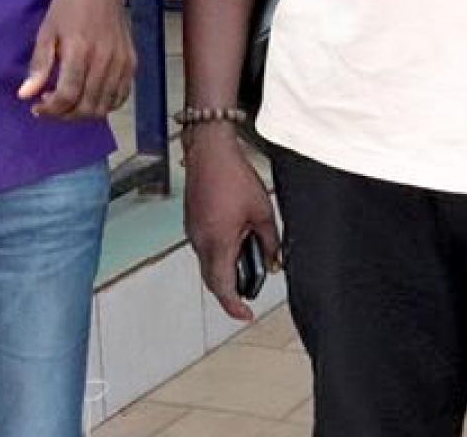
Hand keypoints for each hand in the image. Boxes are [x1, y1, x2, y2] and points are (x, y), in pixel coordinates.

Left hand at [19, 0, 135, 120]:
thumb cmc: (70, 5)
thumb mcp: (47, 30)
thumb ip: (39, 65)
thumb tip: (25, 95)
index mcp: (80, 50)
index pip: (68, 95)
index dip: (51, 109)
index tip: (38, 107)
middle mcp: (104, 60)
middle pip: (87, 106)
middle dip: (65, 115)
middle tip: (51, 107)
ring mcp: (121, 62)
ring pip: (104, 106)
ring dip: (83, 112)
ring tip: (69, 103)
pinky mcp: (132, 62)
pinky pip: (121, 97)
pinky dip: (105, 105)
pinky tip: (90, 97)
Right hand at [184, 124, 281, 321]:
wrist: (209, 151)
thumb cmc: (233, 176)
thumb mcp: (262, 211)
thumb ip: (270, 240)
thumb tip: (275, 261)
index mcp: (219, 242)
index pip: (223, 286)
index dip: (235, 306)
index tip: (246, 314)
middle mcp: (201, 241)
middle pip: (213, 279)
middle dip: (232, 289)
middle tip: (250, 290)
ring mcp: (193, 232)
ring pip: (208, 264)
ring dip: (225, 269)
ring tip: (247, 258)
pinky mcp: (192, 222)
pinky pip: (204, 248)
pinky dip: (218, 253)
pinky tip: (235, 240)